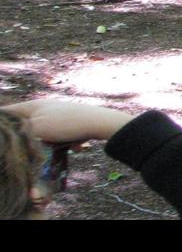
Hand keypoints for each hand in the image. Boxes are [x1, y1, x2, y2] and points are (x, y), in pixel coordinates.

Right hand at [1, 100, 134, 144]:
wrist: (101, 123)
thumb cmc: (65, 124)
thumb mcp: (37, 129)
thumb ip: (20, 131)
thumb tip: (14, 134)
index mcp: (33, 105)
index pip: (8, 112)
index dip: (3, 123)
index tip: (4, 136)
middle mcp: (46, 107)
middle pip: (28, 124)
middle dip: (30, 137)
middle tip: (34, 145)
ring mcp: (60, 115)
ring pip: (47, 133)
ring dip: (52, 143)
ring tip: (61, 145)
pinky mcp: (74, 123)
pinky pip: (64, 136)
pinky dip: (68, 143)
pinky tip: (78, 146)